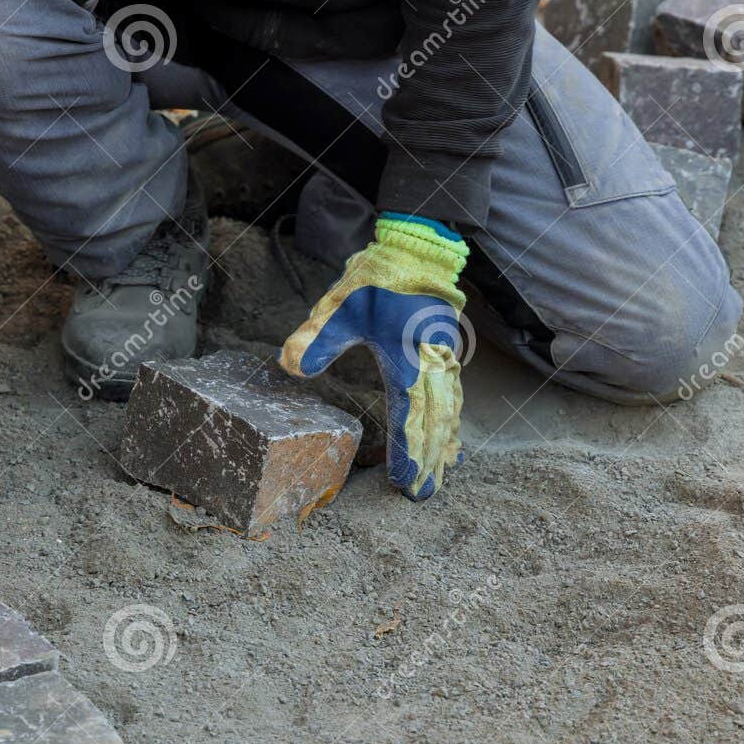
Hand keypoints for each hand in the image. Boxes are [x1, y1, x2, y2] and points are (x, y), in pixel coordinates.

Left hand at [280, 213, 469, 500]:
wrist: (416, 248)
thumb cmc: (377, 277)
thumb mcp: (340, 305)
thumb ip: (317, 337)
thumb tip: (290, 365)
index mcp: (408, 357)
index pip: (409, 415)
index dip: (408, 452)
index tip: (404, 482)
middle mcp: (432, 363)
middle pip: (435, 423)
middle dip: (428, 462)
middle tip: (422, 495)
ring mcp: (444, 358)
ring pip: (448, 413)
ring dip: (443, 448)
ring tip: (439, 478)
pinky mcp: (447, 353)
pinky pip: (454, 397)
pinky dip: (453, 425)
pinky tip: (452, 443)